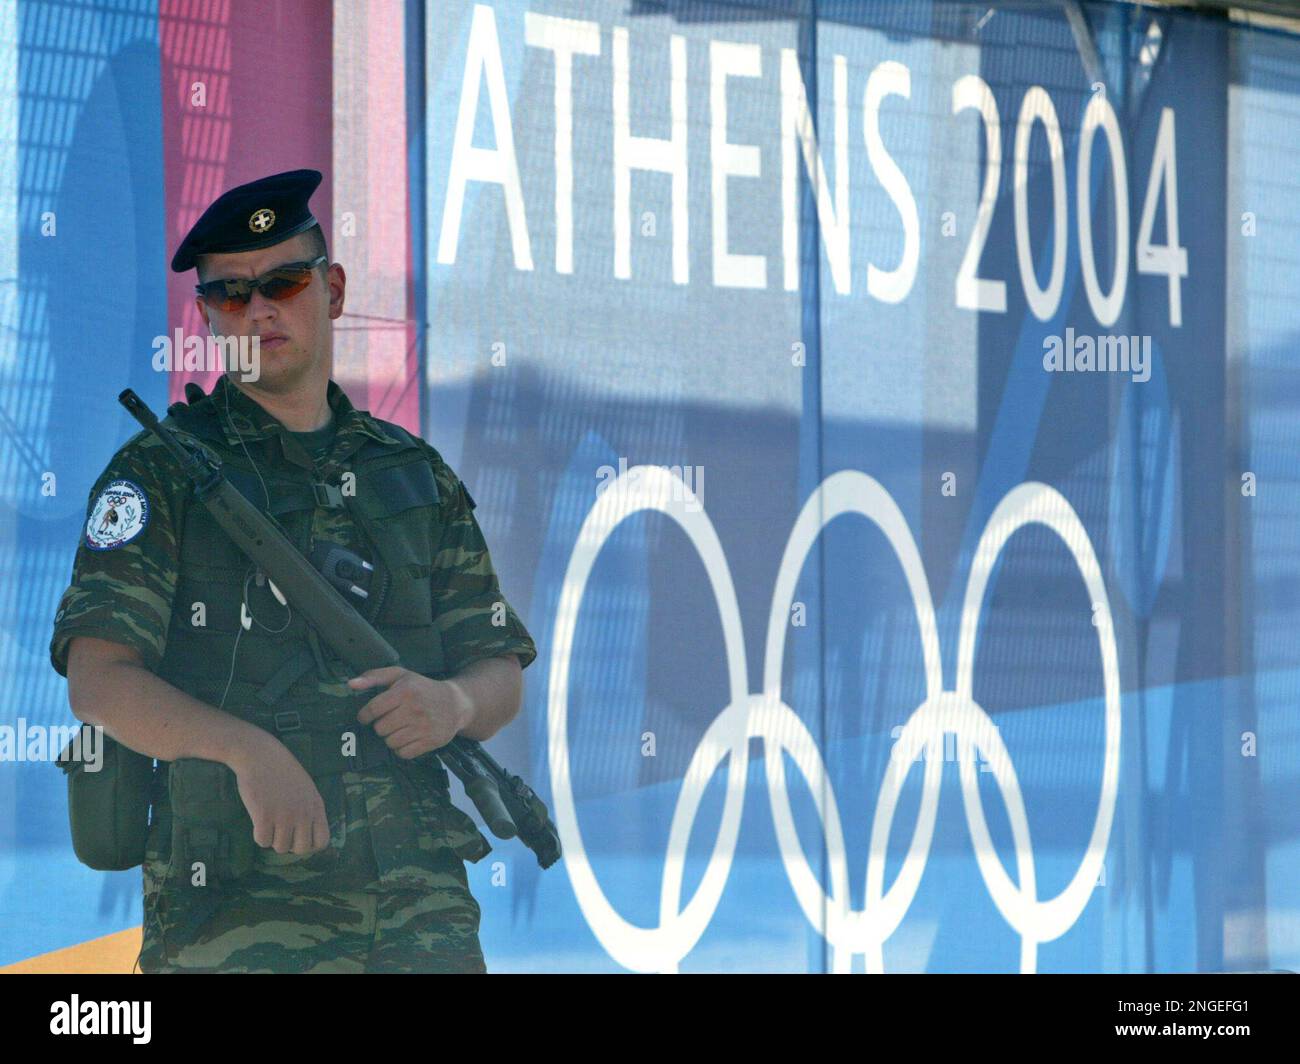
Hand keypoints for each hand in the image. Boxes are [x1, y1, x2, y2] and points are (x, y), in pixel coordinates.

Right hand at [227, 731, 329, 854]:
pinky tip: (259, 820)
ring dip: (273, 839)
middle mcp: (303, 813)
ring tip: (269, 821)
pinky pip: (263, 842)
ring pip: (280, 848)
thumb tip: (309, 836)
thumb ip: (310, 809)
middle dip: (290, 845)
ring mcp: (284, 816)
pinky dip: (259, 835)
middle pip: (301, 849)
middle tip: (281, 831)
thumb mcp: (306, 788)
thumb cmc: (281, 770)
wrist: (260, 755)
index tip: (298, 838)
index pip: (322, 841)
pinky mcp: (264, 816)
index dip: (310, 844)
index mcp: (316, 806)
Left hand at [348, 666, 473, 758]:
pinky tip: (409, 737)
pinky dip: (402, 748)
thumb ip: (374, 677)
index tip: (366, 717)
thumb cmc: (422, 688)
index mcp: (405, 691)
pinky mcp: (431, 742)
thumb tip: (350, 684)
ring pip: (390, 742)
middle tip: (391, 720)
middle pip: (380, 729)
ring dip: (391, 737)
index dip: (364, 716)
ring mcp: (423, 727)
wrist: (456, 703)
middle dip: (382, 725)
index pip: (373, 709)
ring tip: (400, 728)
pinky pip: (403, 753)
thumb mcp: (400, 676)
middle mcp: (414, 709)